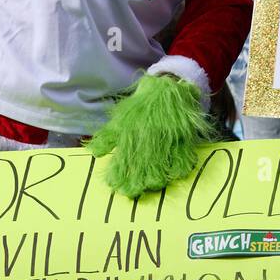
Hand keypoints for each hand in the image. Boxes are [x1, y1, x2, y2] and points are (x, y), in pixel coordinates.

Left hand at [85, 73, 214, 197]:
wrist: (169, 87)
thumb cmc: (142, 104)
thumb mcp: (120, 117)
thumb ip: (108, 136)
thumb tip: (95, 154)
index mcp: (130, 133)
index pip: (121, 162)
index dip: (117, 177)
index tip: (114, 186)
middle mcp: (148, 139)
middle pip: (140, 172)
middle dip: (134, 185)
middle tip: (131, 192)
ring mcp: (167, 141)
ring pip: (160, 171)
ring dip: (154, 182)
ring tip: (149, 186)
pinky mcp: (184, 141)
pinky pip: (181, 164)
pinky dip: (175, 173)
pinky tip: (170, 176)